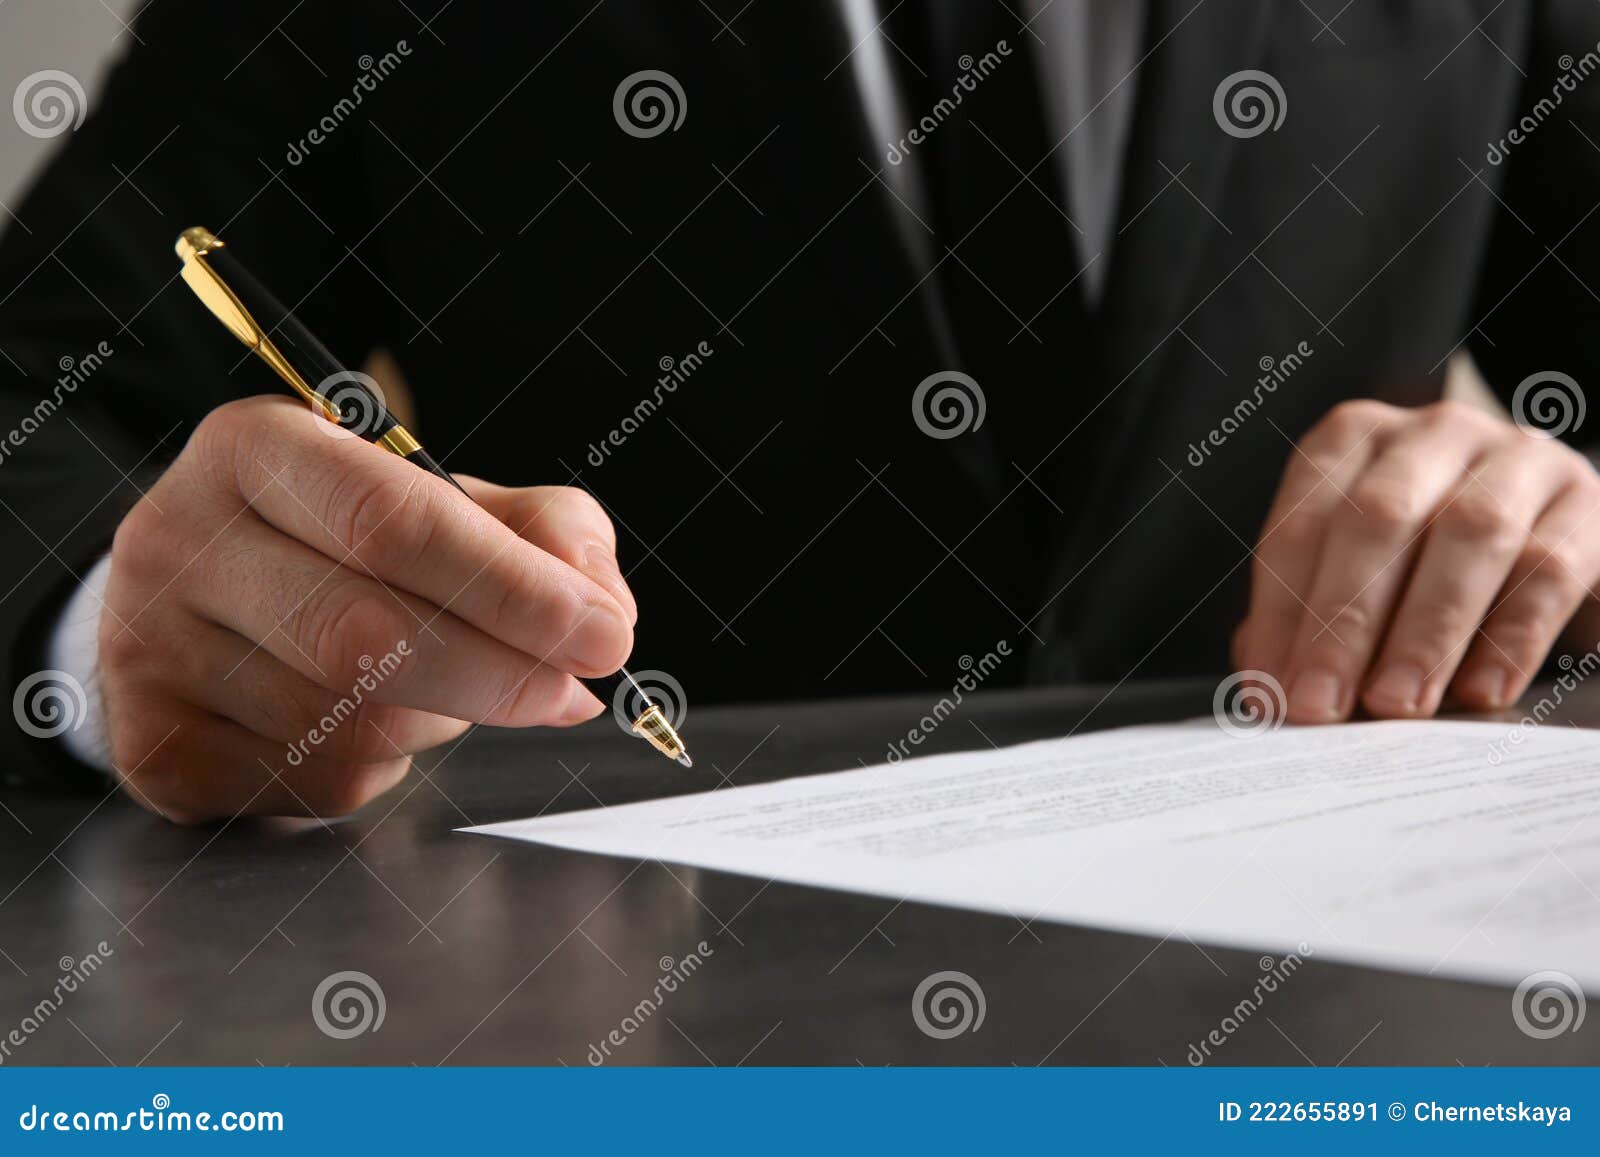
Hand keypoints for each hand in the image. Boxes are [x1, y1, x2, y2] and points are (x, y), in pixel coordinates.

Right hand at [98, 396, 635, 822]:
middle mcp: (180, 541)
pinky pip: (316, 784)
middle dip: (500, 674)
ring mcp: (150, 650)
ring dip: (441, 719)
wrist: (208, 601)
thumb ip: (545, 532)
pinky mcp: (156, 747)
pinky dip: (385, 768)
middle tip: (574, 689)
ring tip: (451, 684)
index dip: (510, 586)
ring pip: (348, 723)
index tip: (600, 632)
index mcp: (256, 448)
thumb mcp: (449, 501)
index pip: (389, 522)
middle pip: (363, 635)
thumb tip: (598, 606)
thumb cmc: (348, 544)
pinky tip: (380, 723)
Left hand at [1234, 398, 1599, 722]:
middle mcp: (1434, 432)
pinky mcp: (1589, 503)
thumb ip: (1309, 619)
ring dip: (1425, 630)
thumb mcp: (1363, 575)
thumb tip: (1270, 686)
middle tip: (1323, 707)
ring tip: (1396, 705)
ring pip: (1469, 534)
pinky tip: (1481, 691)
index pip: (1303, 524)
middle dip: (1343, 622)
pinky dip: (1511, 636)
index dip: (1282, 613)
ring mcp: (1519, 457)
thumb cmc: (1430, 562)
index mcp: (1355, 439)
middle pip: (1378, 518)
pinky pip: (1550, 566)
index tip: (1275, 691)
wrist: (1555, 534)